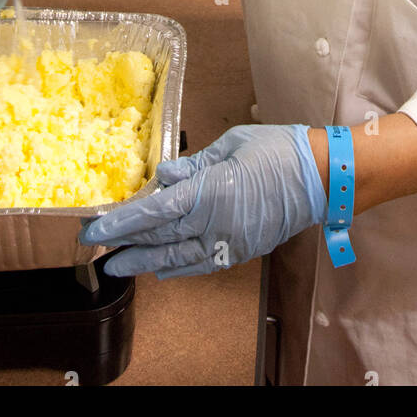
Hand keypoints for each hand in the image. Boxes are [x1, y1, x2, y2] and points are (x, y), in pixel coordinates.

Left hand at [79, 124, 327, 278]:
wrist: (321, 178)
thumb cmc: (278, 151)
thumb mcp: (230, 145)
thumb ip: (193, 165)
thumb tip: (161, 176)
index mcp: (208, 191)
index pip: (153, 211)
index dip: (121, 222)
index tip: (95, 229)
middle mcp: (214, 222)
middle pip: (159, 238)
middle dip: (124, 243)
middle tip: (95, 247)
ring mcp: (228, 241)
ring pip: (177, 257)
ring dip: (144, 262)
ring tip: (118, 266)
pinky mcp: (241, 250)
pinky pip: (203, 265)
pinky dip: (179, 269)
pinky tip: (161, 271)